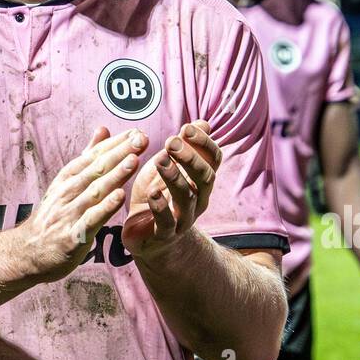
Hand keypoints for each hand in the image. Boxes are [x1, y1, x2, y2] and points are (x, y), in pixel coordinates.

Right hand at [13, 126, 145, 282]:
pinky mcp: (72, 236)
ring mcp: (69, 213)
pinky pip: (91, 219)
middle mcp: (67, 192)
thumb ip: (87, 157)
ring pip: (95, 191)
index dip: (115, 144)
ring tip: (133, 161)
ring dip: (115, 175)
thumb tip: (103, 129)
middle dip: (120, 153)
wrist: (27, 252)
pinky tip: (119, 197)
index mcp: (67, 178)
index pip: (94, 156)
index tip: (136, 132)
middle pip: (97, 169)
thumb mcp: (66, 183)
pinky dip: (105, 207)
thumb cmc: (53, 215)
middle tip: (141, 139)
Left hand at [123, 120, 221, 259]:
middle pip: (205, 177)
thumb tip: (202, 122)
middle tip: (171, 141)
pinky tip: (152, 194)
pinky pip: (166, 222)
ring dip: (174, 177)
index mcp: (201, 181)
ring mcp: (183, 218)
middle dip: (190, 157)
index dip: (204, 143)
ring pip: (187, 197)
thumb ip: (184, 147)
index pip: (213, 159)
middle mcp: (198, 199)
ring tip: (160, 160)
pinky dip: (160, 208)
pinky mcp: (164, 234)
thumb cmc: (159, 195)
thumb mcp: (169, 168)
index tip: (187, 128)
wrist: (147, 237)